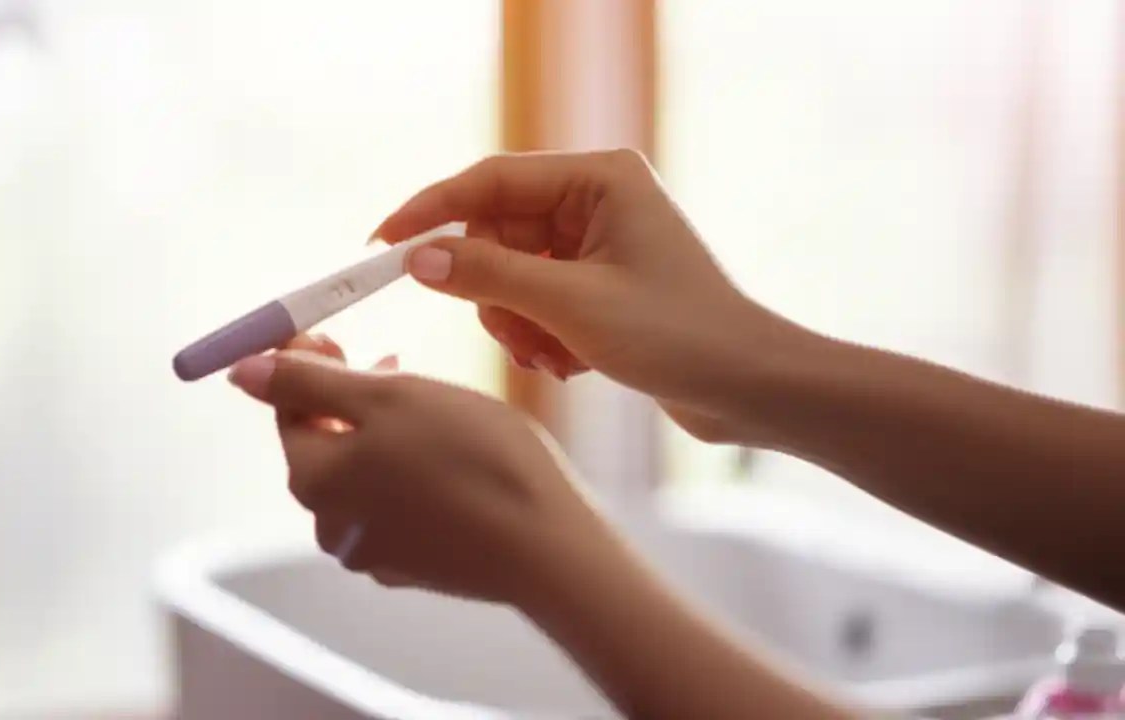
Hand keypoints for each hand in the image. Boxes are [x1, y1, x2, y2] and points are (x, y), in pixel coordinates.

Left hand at [227, 335, 613, 604]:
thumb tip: (242, 371)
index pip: (286, 409)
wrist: (547, 545)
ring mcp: (377, 552)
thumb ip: (308, 383)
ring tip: (433, 406)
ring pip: (367, 473)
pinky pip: (401, 504)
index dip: (307, 364)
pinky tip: (455, 457)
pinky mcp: (419, 565)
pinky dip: (416, 472)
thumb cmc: (472, 461)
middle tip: (392, 362)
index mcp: (315, 481)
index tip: (337, 331)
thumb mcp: (388, 397)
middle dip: (351, 399)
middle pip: (325, 445)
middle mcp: (334, 524)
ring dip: (387, 434)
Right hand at [374, 150, 799, 441]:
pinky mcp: (601, 284)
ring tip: (555, 354)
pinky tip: (574, 363)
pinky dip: (542, 335)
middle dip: (495, 292)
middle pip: (496, 233)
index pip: (489, 181)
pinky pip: (537, 301)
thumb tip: (419, 257)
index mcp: (599, 177)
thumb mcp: (571, 305)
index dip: (430, 212)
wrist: (751, 388)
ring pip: (511, 275)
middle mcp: (597, 200)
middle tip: (516, 333)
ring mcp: (598, 243)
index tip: (382, 245)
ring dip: (520, 322)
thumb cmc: (680, 335)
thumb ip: (488, 275)